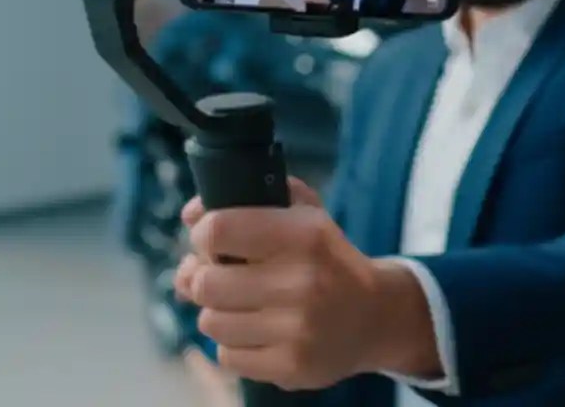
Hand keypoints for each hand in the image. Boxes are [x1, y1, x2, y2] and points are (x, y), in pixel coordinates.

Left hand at [174, 178, 435, 390]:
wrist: (375, 316)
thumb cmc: (326, 259)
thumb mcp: (304, 214)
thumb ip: (250, 197)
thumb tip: (190, 215)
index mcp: (303, 235)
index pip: (218, 230)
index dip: (203, 236)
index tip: (211, 242)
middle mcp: (301, 281)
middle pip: (205, 282)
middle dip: (207, 278)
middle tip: (224, 277)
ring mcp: (296, 329)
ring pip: (210, 322)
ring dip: (219, 312)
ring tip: (243, 305)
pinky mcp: (291, 366)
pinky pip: (227, 355)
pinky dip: (234, 344)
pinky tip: (258, 332)